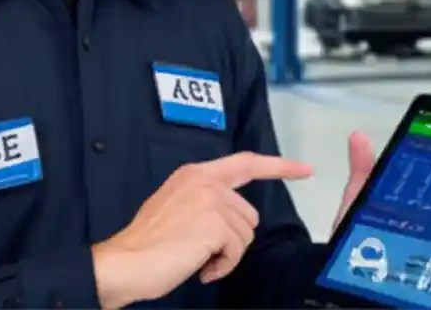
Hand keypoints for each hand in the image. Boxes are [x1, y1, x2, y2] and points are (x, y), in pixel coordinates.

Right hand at [91, 151, 312, 306]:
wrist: (126, 262)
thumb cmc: (147, 243)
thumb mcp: (176, 206)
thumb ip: (204, 200)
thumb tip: (231, 217)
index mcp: (195, 174)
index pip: (246, 163)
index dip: (279, 167)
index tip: (304, 169)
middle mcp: (205, 181)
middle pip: (249, 214)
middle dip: (233, 239)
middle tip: (202, 251)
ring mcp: (211, 201)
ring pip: (245, 235)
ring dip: (226, 254)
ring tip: (197, 258)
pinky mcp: (215, 224)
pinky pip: (237, 251)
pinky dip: (223, 266)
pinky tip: (201, 268)